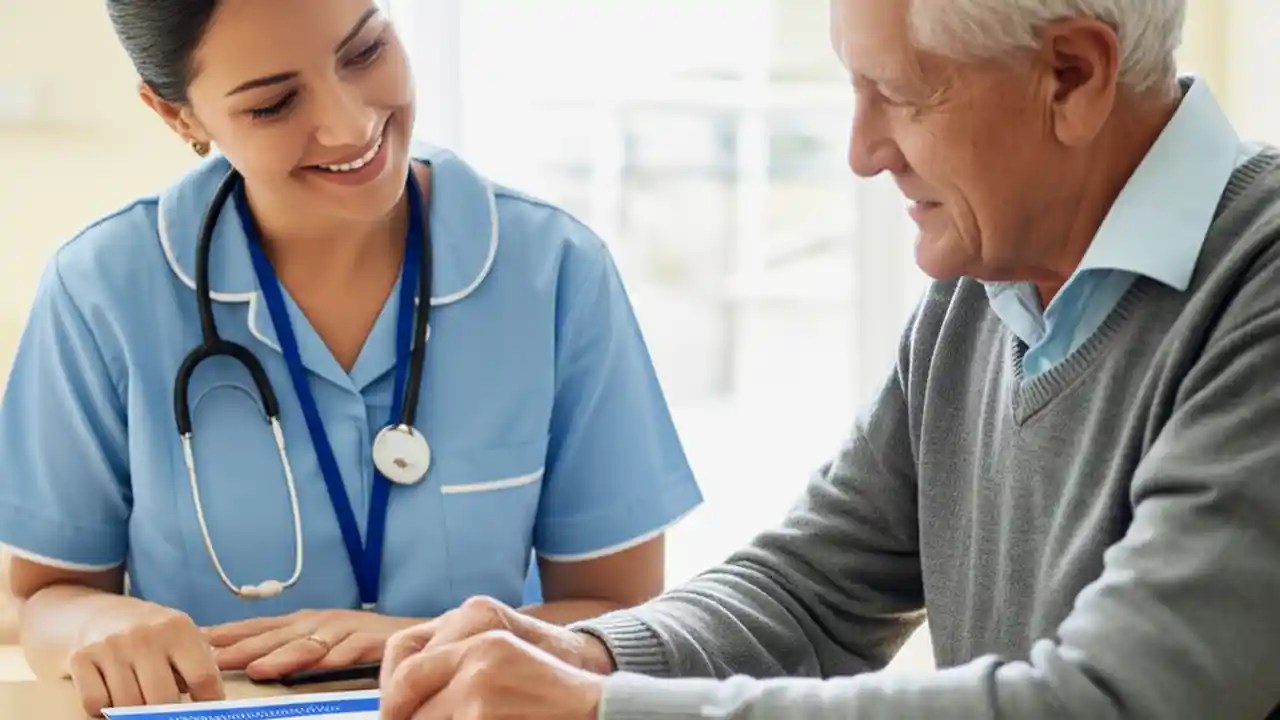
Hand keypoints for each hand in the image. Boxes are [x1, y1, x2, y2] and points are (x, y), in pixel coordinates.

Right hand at [68, 599, 222, 716]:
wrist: (96, 613)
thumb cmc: (150, 634)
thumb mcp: (181, 637)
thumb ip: (198, 665)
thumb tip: (213, 703)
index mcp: (178, 628)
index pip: (202, 677)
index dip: (208, 702)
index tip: (206, 712)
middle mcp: (144, 636)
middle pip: (163, 698)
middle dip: (167, 712)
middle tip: (166, 710)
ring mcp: (111, 646)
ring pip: (128, 705)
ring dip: (135, 711)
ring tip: (140, 699)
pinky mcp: (80, 658)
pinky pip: (95, 705)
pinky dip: (104, 709)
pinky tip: (112, 695)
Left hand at [208, 609, 419, 680]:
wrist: (420, 633)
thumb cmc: (365, 642)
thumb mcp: (322, 643)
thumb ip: (290, 650)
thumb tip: (248, 664)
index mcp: (304, 622)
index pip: (259, 626)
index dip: (228, 633)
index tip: (197, 640)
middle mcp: (321, 622)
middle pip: (277, 635)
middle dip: (245, 646)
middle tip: (214, 658)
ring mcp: (347, 630)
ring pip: (310, 644)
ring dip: (283, 655)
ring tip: (257, 668)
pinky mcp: (373, 640)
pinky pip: (351, 651)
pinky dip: (334, 658)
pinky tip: (320, 665)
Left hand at [379, 629, 603, 719]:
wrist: (594, 707)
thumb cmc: (545, 688)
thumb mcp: (499, 654)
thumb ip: (457, 660)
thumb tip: (399, 695)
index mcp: (478, 620)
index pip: (404, 653)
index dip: (391, 688)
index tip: (393, 711)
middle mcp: (475, 648)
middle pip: (403, 690)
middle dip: (399, 716)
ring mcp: (477, 684)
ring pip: (421, 719)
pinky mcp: (481, 716)